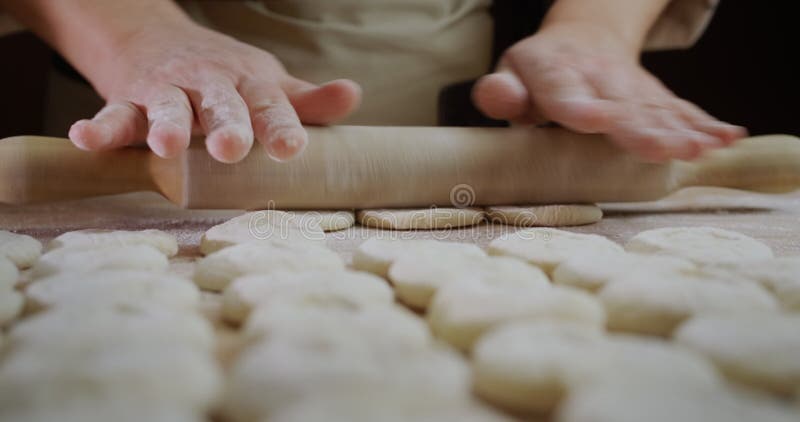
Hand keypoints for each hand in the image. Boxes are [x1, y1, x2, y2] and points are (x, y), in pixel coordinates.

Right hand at [69, 22, 360, 162]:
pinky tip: (87, 138)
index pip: (269, 103)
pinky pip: (114, 114)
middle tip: (230, 148)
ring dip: (164, 124)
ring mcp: (167, 90)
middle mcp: (209, 85)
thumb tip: (353, 95)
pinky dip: (100, 127)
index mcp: (248, 84)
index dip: (281, 125)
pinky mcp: (130, 99)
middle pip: (219, 103)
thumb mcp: (266, 83)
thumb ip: (304, 100)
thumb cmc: (224, 74)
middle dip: (225, 125)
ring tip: (165, 145)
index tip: (292, 148)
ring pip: (165, 107)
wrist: (155, 36)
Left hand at [473, 23, 745, 160]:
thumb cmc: (538, 72)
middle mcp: (597, 78)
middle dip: (641, 128)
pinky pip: (680, 109)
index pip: (563, 91)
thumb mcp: (512, 74)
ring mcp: (629, 87)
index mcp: (554, 73)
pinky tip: (727, 137)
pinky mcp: (653, 96)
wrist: (584, 38)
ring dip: (680, 130)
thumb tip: (495, 95)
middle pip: (620, 105)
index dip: (578, 106)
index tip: (594, 119)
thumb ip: (501, 92)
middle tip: (661, 148)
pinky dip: (704, 123)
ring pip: (655, 110)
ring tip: (699, 148)